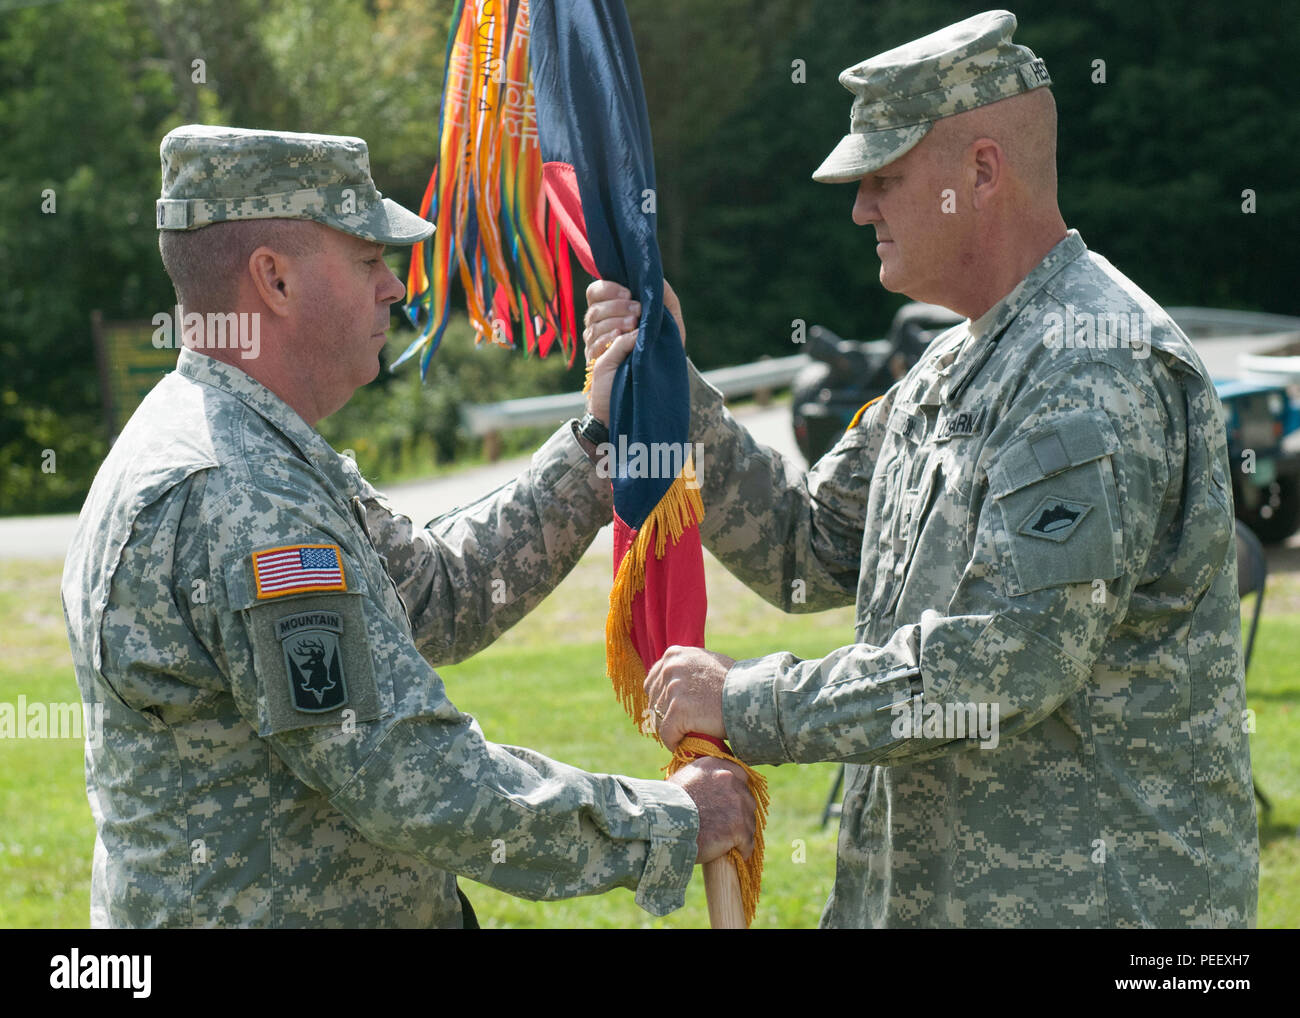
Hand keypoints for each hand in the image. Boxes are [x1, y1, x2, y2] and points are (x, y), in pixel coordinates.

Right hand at [582, 279, 686, 425]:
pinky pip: (596, 346)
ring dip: (614, 321)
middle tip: (637, 312)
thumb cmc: (663, 348)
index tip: (629, 294)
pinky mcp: (597, 363)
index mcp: (611, 312)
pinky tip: (623, 336)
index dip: (608, 289)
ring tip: (634, 325)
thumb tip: (655, 279)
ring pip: (593, 326)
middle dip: (616, 306)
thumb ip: (664, 296)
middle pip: (594, 308)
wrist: (659, 384)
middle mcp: (598, 327)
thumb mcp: (669, 320)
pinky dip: (610, 338)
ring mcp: (595, 345)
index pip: (595, 292)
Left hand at [644, 645, 733, 750]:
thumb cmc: (735, 683)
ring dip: (672, 731)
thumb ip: (686, 670)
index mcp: (674, 655)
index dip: (662, 702)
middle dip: (665, 717)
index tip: (674, 713)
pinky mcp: (678, 709)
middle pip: (653, 702)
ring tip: (689, 734)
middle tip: (683, 727)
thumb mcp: (706, 664)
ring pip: (658, 720)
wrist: (752, 696)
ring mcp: (673, 688)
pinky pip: (667, 734)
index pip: (652, 684)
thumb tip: (669, 684)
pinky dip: (675, 743)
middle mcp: (670, 667)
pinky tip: (687, 743)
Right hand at [668, 756, 755, 863]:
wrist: (663, 826)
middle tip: (727, 827)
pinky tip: (733, 854)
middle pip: (747, 799)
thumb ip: (702, 779)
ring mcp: (736, 803)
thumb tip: (708, 788)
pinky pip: (748, 842)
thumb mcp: (683, 780)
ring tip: (726, 843)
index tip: (730, 805)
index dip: (736, 792)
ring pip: (749, 821)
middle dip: (740, 813)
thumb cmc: (666, 806)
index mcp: (715, 766)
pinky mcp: (739, 826)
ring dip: (742, 833)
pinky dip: (742, 849)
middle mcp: (729, 779)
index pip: (739, 775)